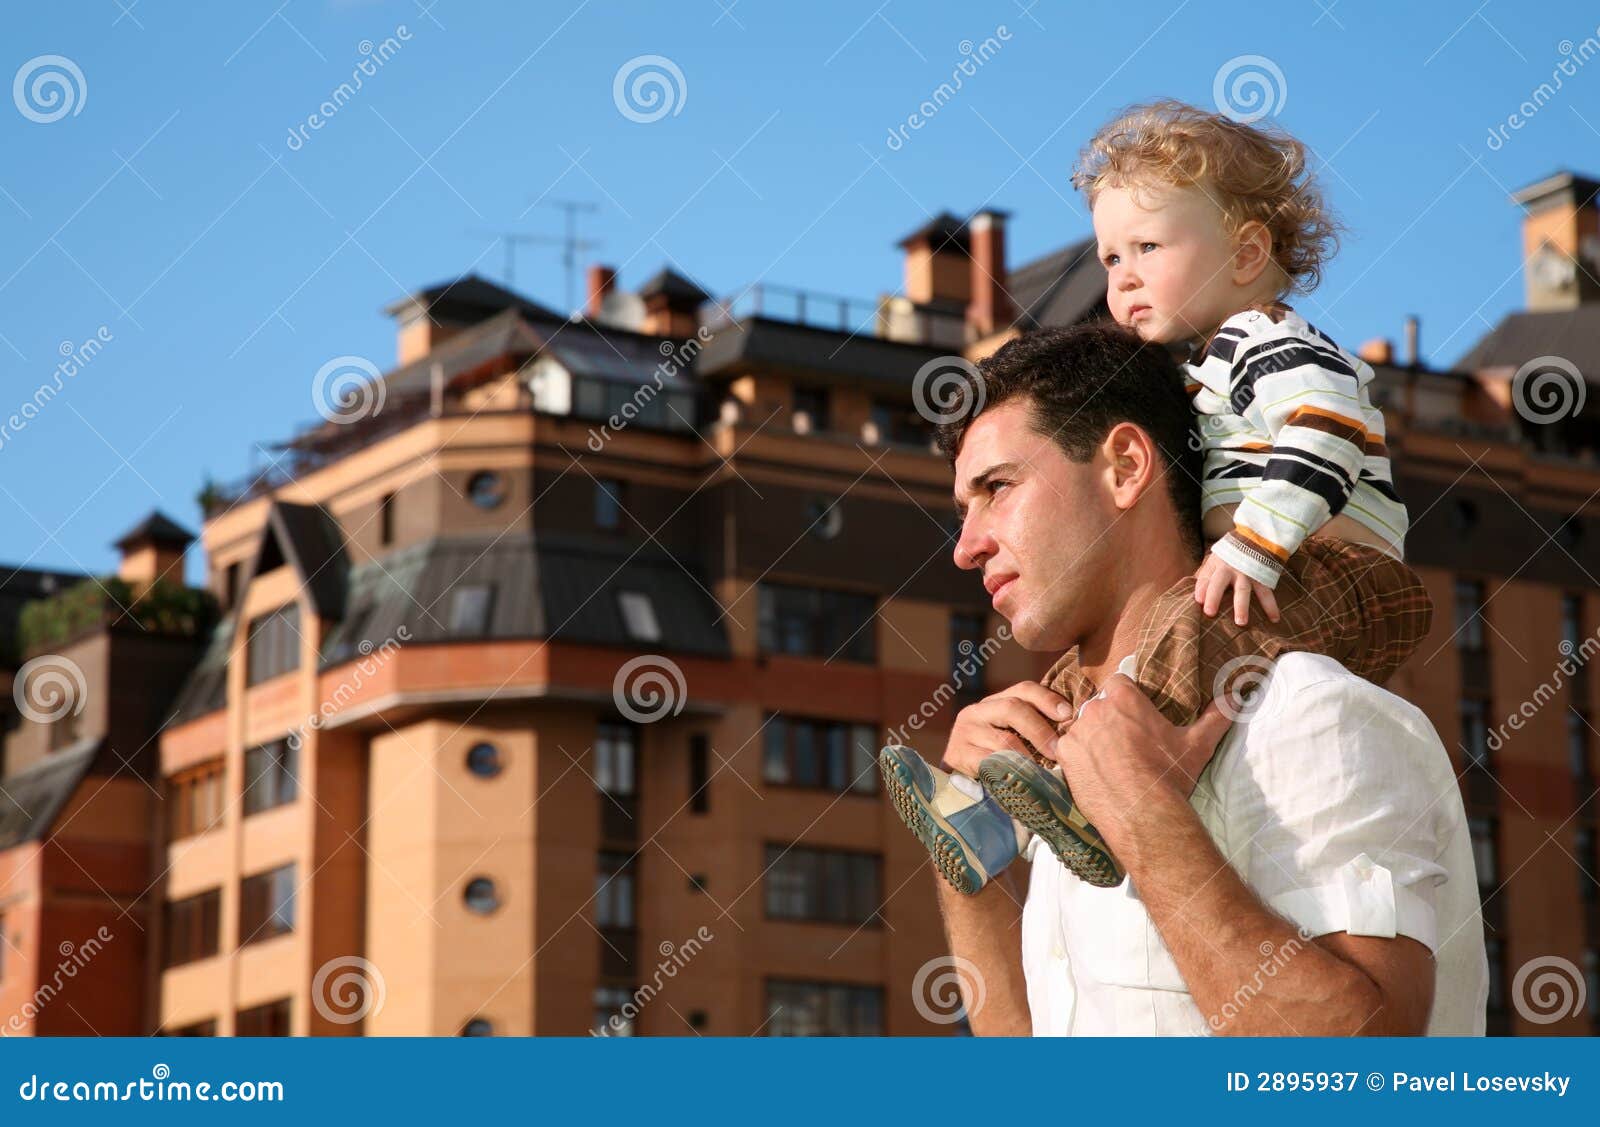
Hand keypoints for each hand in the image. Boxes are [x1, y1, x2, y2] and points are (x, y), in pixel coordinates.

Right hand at [941, 681, 1073, 778]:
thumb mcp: (1014, 736)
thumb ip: (1035, 727)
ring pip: (1004, 739)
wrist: (961, 781)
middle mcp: (977, 711)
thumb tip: (1077, 728)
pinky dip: (1009, 771)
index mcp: (995, 701)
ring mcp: (965, 731)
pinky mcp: (957, 753)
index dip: (1047, 699)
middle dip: (1040, 730)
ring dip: (1029, 757)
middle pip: (1013, 708)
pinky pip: (989, 762)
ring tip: (1044, 770)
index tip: (1067, 715)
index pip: (1024, 689)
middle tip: (1058, 752)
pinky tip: (1022, 779)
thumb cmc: (998, 757)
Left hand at [1048, 673, 1232, 853]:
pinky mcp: (1064, 757)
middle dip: (1109, 719)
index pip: (1118, 682)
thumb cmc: (1170, 775)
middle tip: (1126, 743)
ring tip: (1110, 762)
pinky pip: (1067, 750)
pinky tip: (1095, 774)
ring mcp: (1077, 733)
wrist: (1143, 814)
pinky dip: (1078, 759)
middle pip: (1098, 705)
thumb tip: (1237, 697)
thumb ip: (1217, 717)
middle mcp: (1095, 709)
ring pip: (1081, 727)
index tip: (1134, 714)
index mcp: (1125, 699)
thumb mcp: (1197, 744)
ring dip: (1092, 739)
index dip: (1126, 697)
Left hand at [1195, 550, 1279, 625]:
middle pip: (1219, 582)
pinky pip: (1266, 592)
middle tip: (1210, 613)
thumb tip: (1197, 597)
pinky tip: (1274, 619)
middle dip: (1214, 596)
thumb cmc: (1231, 555)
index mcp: (1216, 564)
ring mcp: (1246, 572)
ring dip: (1241, 606)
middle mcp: (1229, 568)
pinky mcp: (1261, 576)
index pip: (1205, 577)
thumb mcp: (1216, 560)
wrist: (1258, 537)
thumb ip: (1206, 576)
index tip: (1198, 601)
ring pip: (1243, 590)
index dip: (1201, 588)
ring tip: (1241, 622)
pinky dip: (1271, 606)